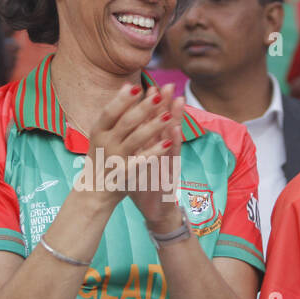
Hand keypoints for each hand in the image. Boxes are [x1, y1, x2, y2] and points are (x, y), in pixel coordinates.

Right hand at [79, 81, 178, 214]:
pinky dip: (155, 151)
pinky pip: (142, 161)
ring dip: (152, 127)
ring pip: (135, 140)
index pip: (109, 112)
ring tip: (168, 116)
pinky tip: (167, 143)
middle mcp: (105, 144)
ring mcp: (115, 159)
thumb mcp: (102, 133)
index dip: (122, 100)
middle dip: (143, 109)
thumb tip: (128, 85)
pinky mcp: (126, 173)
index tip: (136, 87)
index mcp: (98, 131)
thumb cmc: (101, 156)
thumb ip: (115, 113)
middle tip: (158, 96)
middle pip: (125, 123)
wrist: (94, 190)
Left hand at [126, 84, 184, 229]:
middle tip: (168, 86)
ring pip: (172, 139)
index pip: (149, 124)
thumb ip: (132, 148)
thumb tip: (121, 131)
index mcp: (150, 149)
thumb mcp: (136, 164)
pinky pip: (172, 159)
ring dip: (176, 120)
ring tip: (178, 102)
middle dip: (165, 105)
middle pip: (164, 125)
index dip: (149, 107)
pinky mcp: (171, 177)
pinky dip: (174, 146)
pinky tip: (176, 132)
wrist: (157, 213)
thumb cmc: (145, 187)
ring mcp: (168, 164)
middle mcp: (161, 153)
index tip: (146, 87)